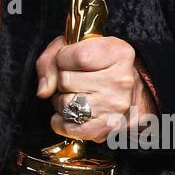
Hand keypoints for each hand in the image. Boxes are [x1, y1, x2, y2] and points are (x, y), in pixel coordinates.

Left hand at [34, 35, 154, 142]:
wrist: (131, 92)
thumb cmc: (101, 65)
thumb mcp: (80, 45)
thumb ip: (52, 57)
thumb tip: (44, 90)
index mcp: (118, 53)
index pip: (77, 56)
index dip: (62, 58)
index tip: (68, 60)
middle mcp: (120, 80)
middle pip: (66, 80)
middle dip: (61, 80)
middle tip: (74, 80)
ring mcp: (114, 106)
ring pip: (64, 103)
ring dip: (61, 100)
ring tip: (75, 94)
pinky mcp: (105, 128)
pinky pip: (67, 127)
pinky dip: (61, 121)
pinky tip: (71, 112)